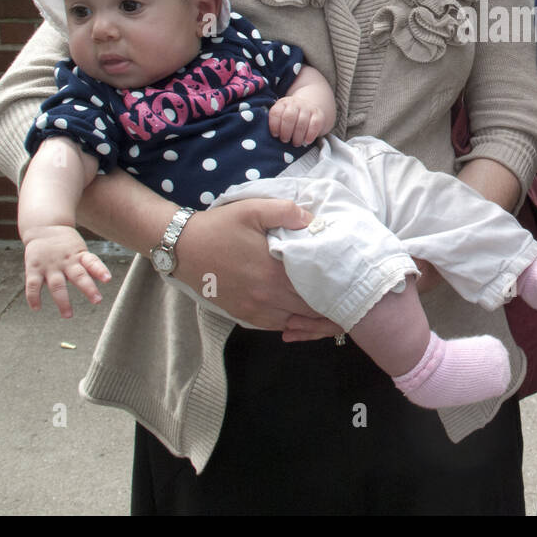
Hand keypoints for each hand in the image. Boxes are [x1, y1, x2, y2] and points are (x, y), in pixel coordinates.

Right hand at [23, 225, 111, 317]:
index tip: (108, 279)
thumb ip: (88, 266)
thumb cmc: (66, 244)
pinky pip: (33, 285)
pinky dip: (34, 297)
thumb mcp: (80, 250)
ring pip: (57, 285)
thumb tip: (102, 282)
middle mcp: (66, 261)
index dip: (100, 270)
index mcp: (79, 255)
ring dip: (63, 301)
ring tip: (68, 315)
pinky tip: (36, 308)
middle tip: (97, 300)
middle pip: (78, 276)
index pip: (92, 262)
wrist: (44, 227)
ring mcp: (50, 266)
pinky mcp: (34, 269)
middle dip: (88, 289)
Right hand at [171, 197, 338, 338]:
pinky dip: (293, 326)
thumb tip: (312, 220)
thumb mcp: (253, 209)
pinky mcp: (243, 314)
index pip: (315, 288)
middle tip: (351, 308)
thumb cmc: (220, 227)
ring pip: (294, 322)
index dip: (337, 292)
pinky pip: (275, 326)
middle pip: (309, 310)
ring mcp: (255, 308)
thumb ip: (285, 212)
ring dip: (314, 322)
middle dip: (331, 310)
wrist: (182, 248)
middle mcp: (268, 295)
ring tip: (334, 318)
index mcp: (275, 271)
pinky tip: (303, 322)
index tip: (353, 290)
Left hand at [268, 96, 326, 145]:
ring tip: (295, 143)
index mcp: (283, 103)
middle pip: (289, 117)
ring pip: (302, 122)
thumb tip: (268, 137)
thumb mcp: (282, 115)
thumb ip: (275, 123)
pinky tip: (307, 141)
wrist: (311, 106)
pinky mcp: (318, 114)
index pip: (276, 113)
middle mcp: (295, 103)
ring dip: (297, 136)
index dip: (274, 126)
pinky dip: (310, 135)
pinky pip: (314, 125)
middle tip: (285, 140)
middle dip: (286, 132)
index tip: (275, 135)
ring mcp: (308, 108)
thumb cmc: (292, 117)